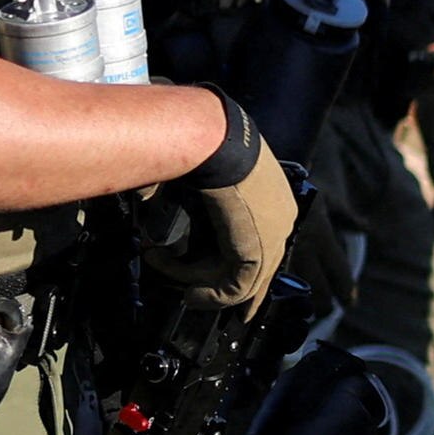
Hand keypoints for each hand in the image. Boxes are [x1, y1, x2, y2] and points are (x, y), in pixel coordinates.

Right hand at [146, 110, 298, 307]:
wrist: (203, 137)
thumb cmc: (192, 143)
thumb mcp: (194, 176)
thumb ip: (186, 202)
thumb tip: (153, 214)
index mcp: (269, 191)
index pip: (263, 241)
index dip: (238, 265)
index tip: (215, 280)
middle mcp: (280, 212)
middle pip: (260, 266)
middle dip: (229, 289)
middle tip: (197, 298)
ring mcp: (275, 231)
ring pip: (243, 279)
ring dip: (204, 285)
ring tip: (179, 289)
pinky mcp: (262, 247)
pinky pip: (238, 286)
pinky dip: (211, 294)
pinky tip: (190, 294)